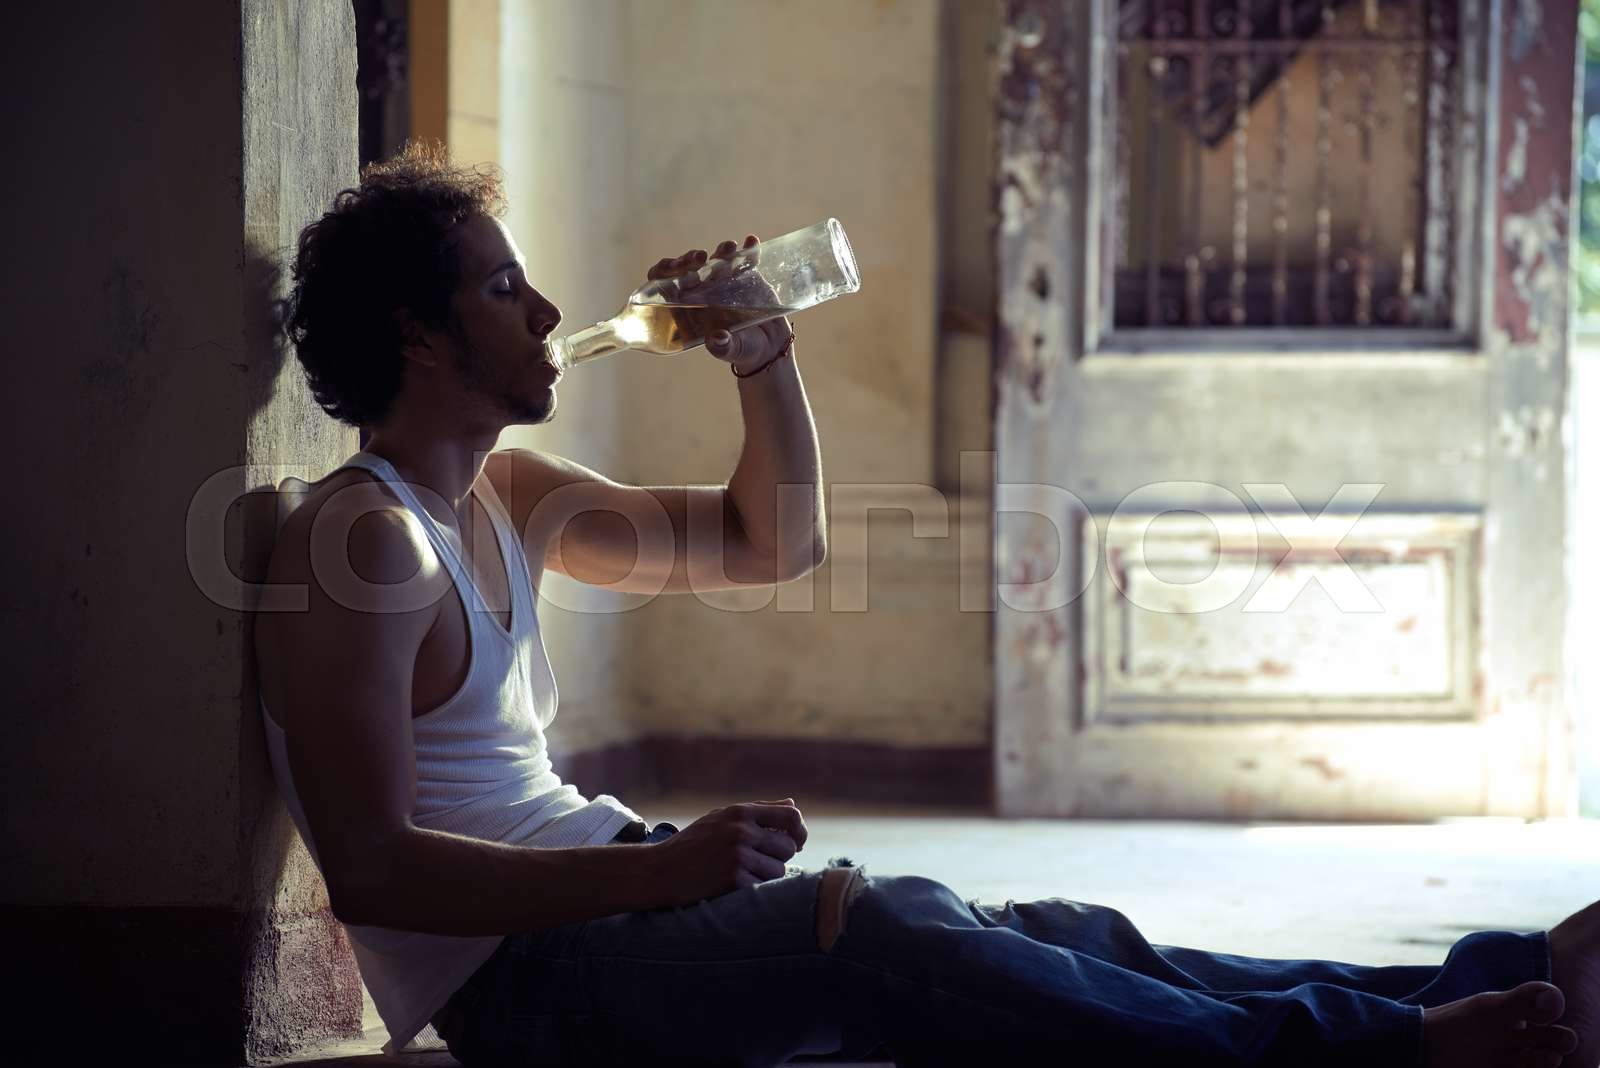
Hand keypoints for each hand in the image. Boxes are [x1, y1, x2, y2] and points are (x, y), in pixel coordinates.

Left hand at [645, 236, 793, 371]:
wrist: (771, 345)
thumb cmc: (744, 351)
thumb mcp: (733, 350)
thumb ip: (723, 347)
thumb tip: (717, 339)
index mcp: (688, 308)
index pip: (666, 286)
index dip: (665, 274)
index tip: (677, 270)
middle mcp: (702, 292)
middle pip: (688, 268)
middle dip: (690, 259)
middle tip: (700, 258)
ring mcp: (722, 282)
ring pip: (714, 260)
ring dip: (720, 251)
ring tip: (729, 248)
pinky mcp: (744, 276)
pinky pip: (743, 259)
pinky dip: (747, 250)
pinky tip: (751, 242)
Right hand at [647, 798, 807, 904]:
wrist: (659, 871)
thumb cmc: (693, 844)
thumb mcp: (721, 818)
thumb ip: (759, 810)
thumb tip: (792, 803)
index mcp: (741, 812)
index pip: (791, 816)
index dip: (799, 831)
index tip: (795, 842)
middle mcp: (742, 831)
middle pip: (788, 846)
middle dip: (780, 857)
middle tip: (760, 862)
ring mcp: (738, 856)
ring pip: (779, 870)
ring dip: (767, 876)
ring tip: (744, 874)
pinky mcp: (733, 881)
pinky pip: (763, 887)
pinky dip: (755, 890)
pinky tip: (735, 886)